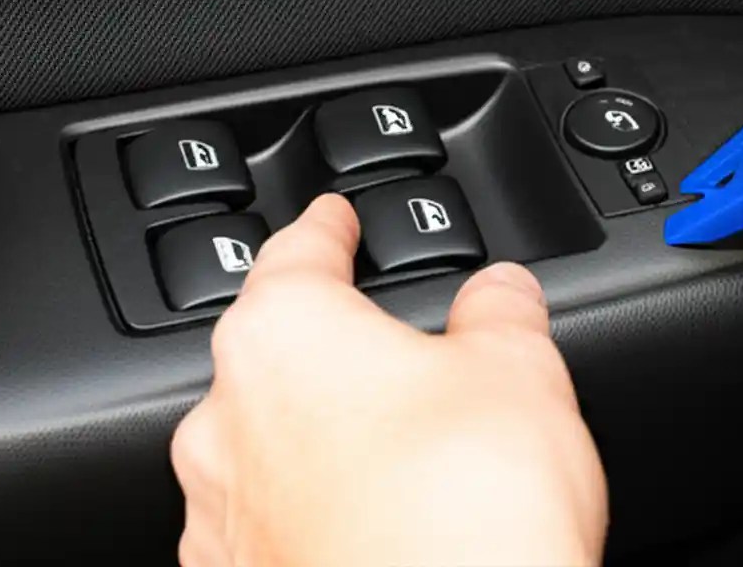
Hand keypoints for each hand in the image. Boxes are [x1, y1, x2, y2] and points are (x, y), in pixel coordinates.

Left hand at [171, 195, 606, 565]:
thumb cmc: (465, 511)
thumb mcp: (518, 371)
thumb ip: (501, 311)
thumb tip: (502, 291)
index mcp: (285, 336)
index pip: (297, 251)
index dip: (325, 228)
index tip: (332, 220)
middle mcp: (228, 420)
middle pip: (275, 352)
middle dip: (333, 347)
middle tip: (395, 353)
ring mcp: (224, 512)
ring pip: (264, 443)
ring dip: (319, 436)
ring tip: (400, 453)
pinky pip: (268, 522)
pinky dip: (311, 511)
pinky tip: (372, 523)